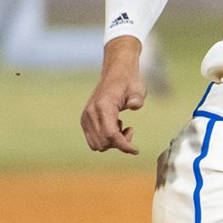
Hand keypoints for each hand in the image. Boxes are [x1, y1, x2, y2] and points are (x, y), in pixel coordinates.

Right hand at [81, 37, 146, 153]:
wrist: (116, 72)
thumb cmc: (128, 81)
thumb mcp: (137, 89)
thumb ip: (136, 99)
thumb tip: (134, 106)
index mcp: (103, 106)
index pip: (111, 135)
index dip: (124, 146)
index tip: (135, 150)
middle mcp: (90, 113)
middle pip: (104, 143)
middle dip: (119, 143)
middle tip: (129, 130)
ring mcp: (85, 117)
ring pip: (97, 144)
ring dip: (111, 142)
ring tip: (121, 127)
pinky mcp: (84, 120)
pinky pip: (93, 140)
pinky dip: (105, 139)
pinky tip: (114, 126)